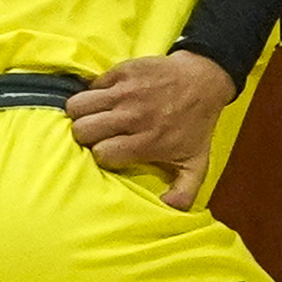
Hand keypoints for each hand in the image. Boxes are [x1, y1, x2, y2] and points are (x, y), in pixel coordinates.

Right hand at [69, 49, 235, 210]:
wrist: (204, 82)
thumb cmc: (197, 126)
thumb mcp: (196, 164)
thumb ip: (183, 192)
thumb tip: (167, 210)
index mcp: (147, 141)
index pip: (102, 153)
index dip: (102, 155)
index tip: (111, 153)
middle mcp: (134, 116)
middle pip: (83, 129)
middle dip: (86, 136)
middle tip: (97, 135)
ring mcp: (126, 92)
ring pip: (77, 105)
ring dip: (81, 114)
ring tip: (94, 117)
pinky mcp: (122, 71)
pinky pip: (90, 85)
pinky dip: (94, 93)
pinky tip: (107, 100)